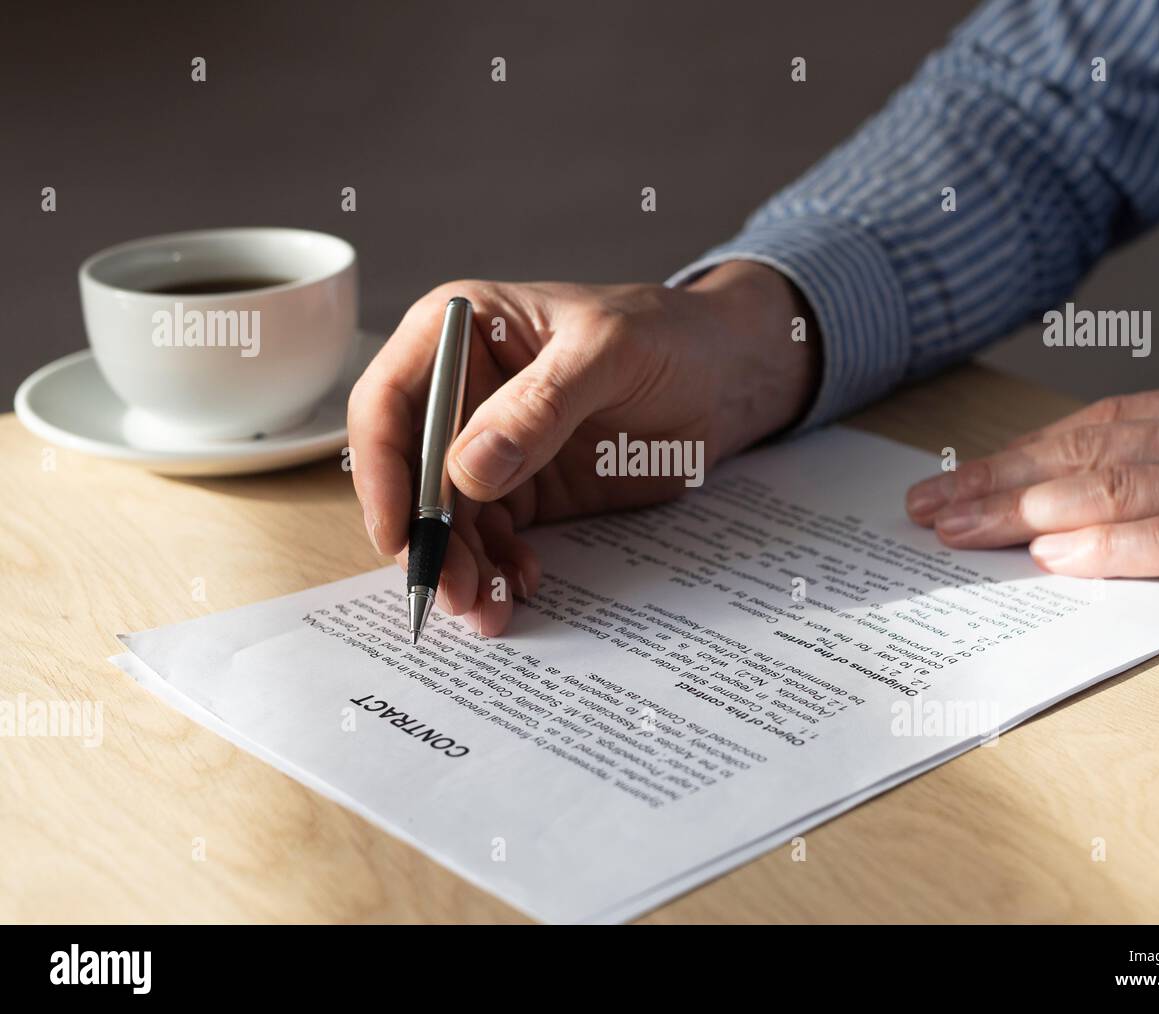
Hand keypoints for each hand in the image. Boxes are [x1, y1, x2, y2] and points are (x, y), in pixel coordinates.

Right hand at [348, 262, 818, 633]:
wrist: (722, 375)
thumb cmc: (665, 335)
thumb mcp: (606, 352)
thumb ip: (539, 405)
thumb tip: (469, 469)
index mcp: (457, 329)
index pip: (390, 402)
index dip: (383, 469)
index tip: (399, 530)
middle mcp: (460, 390)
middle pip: (412, 474)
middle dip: (426, 538)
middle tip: (447, 592)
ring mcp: (488, 445)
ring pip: (450, 518)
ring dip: (460, 567)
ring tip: (484, 610)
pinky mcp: (523, 489)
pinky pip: (493, 538)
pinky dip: (498, 569)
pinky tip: (518, 588)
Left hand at [906, 381, 1158, 594]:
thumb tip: (1094, 511)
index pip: (1105, 427)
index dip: (1022, 452)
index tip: (957, 480)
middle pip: (1094, 453)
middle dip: (1001, 482)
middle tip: (927, 510)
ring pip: (1125, 486)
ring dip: (1031, 509)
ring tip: (960, 530)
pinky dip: (1123, 544)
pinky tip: (1060, 558)